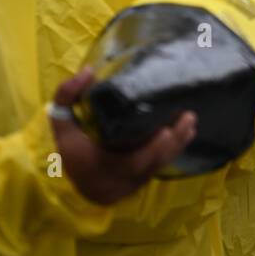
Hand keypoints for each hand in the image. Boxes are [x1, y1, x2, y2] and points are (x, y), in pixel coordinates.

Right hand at [50, 69, 196, 204]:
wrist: (79, 184)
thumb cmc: (72, 150)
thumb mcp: (62, 123)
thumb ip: (67, 96)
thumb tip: (88, 71)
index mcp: (105, 165)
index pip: (133, 162)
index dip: (152, 150)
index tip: (167, 131)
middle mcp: (125, 177)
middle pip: (155, 162)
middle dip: (174, 142)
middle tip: (188, 117)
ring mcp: (137, 180)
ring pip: (162, 164)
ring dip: (180, 144)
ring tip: (191, 121)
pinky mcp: (144, 178)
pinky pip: (162, 165)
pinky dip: (176, 150)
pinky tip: (188, 132)